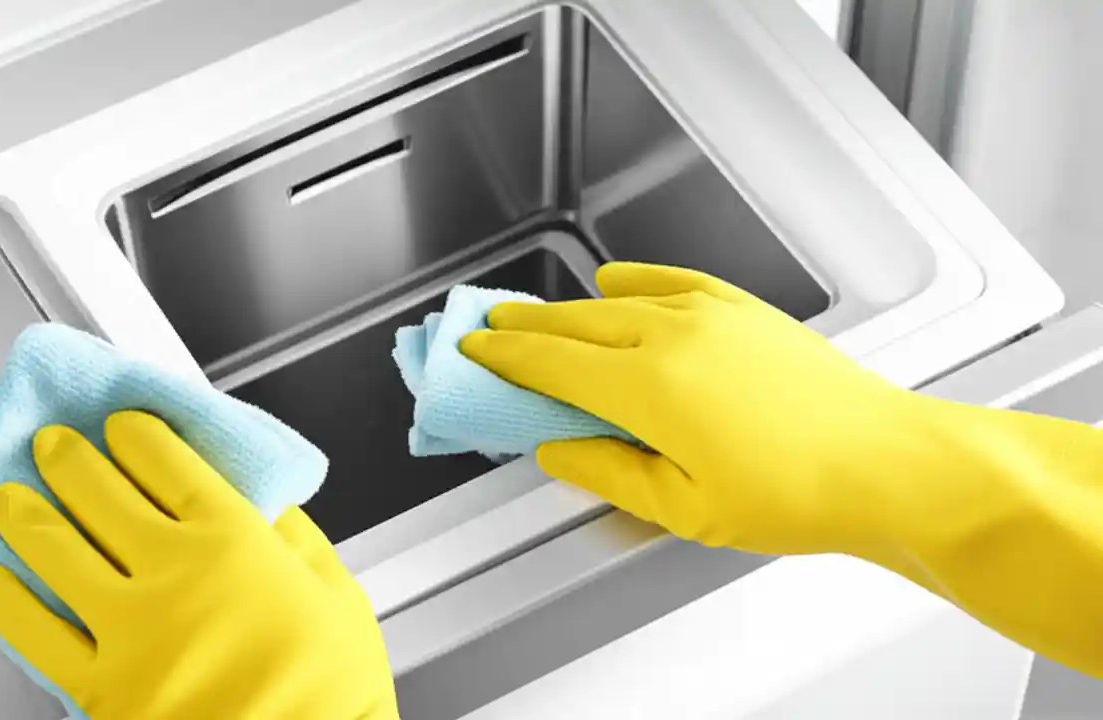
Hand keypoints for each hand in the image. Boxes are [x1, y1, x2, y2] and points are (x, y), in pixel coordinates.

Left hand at [0, 410, 396, 719]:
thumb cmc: (329, 692)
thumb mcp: (340, 598)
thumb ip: (300, 544)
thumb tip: (275, 514)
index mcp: (233, 538)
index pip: (167, 462)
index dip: (136, 434)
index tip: (122, 424)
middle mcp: (170, 569)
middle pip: (99, 492)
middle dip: (68, 458)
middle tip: (53, 444)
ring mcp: (127, 625)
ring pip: (55, 549)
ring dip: (25, 514)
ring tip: (9, 495)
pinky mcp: (98, 682)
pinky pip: (33, 632)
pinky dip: (4, 600)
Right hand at [463, 261, 1102, 677]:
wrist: (887, 463)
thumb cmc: (796, 494)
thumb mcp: (686, 509)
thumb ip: (609, 473)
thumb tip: (559, 451)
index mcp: (649, 387)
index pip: (554, 364)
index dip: (505, 357)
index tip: (472, 350)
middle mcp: (673, 336)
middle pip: (575, 323)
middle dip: (524, 325)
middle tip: (487, 327)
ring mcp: (712, 315)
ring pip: (617, 300)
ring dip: (569, 306)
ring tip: (538, 312)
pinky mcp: (745, 310)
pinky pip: (673, 281)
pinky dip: (634, 279)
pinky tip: (615, 280)